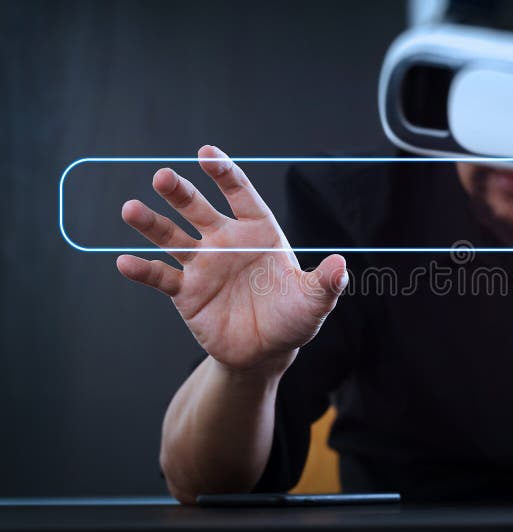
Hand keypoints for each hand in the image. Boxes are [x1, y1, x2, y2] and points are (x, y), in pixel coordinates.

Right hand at [116, 145, 347, 373]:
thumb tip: (341, 266)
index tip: (206, 154)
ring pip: (173, 237)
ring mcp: (203, 265)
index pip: (240, 195)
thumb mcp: (313, 301)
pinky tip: (126, 262)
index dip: (225, 174)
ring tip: (131, 209)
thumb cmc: (293, 318)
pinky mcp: (186, 292)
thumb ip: (325, 283)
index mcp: (258, 232)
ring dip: (152, 223)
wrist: (267, 351)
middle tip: (162, 177)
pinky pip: (162, 277)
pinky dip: (143, 270)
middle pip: (199, 209)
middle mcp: (226, 241)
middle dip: (181, 193)